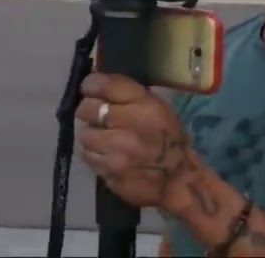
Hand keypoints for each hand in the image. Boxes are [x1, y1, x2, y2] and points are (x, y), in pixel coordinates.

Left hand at [75, 72, 197, 210]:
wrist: (179, 179)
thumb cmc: (168, 138)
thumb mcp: (157, 108)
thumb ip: (128, 96)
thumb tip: (96, 86)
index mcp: (145, 105)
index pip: (104, 85)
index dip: (91, 85)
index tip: (89, 89)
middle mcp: (130, 126)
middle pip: (87, 109)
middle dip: (88, 111)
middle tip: (96, 117)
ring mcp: (118, 152)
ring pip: (84, 135)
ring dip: (91, 136)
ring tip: (103, 139)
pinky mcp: (110, 172)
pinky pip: (88, 158)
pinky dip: (94, 155)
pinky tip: (106, 155)